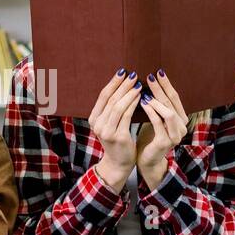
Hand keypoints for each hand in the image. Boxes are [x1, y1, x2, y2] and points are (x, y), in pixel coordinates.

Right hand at [88, 70, 141, 191]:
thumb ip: (112, 109)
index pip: (103, 96)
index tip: (123, 71)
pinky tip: (140, 98)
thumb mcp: (109, 124)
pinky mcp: (118, 136)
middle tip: (133, 75)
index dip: (113, 83)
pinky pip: (127, 116)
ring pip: (118, 106)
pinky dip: (133, 105)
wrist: (118, 163)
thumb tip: (122, 86)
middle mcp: (97, 124)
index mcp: (93, 119)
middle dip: (123, 85)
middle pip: (111, 99)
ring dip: (129, 93)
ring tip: (138, 85)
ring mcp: (107, 131)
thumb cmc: (117, 140)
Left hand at [136, 69, 188, 188]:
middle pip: (172, 103)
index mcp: (180, 119)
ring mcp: (175, 135)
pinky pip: (159, 123)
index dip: (166, 84)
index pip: (175, 97)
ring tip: (144, 92)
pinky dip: (151, 112)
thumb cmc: (149, 137)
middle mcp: (182, 126)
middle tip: (150, 77)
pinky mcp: (166, 142)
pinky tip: (142, 103)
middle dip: (161, 88)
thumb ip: (156, 104)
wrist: (147, 160)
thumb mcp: (154, 118)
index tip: (157, 72)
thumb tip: (148, 82)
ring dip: (156, 101)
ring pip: (169, 113)